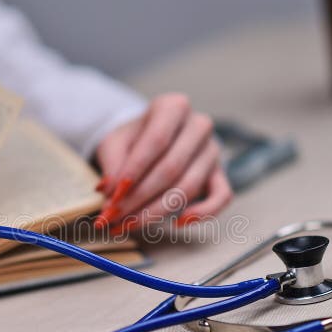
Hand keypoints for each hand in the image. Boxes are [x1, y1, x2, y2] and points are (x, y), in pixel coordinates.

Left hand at [94, 93, 231, 233]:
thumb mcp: (115, 143)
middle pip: (171, 167)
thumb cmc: (134, 140)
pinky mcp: (220, 174)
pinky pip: (221, 196)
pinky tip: (178, 223)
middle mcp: (198, 125)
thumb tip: (109, 190)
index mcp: (173, 106)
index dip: (133, 171)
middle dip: (140, 197)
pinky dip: (203, 213)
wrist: (153, 140)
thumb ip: (112, 164)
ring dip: (157, 211)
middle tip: (115, 216)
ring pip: (189, 186)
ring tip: (130, 224)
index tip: (113, 196)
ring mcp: (212, 150)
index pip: (156, 140)